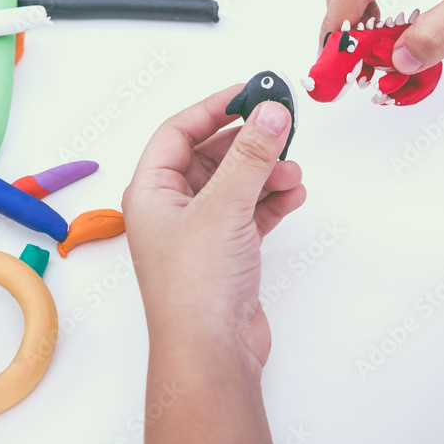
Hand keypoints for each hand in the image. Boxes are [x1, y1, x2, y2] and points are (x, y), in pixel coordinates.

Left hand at [122, 85, 306, 372]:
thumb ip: (251, 155)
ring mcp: (200, 231)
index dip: (214, 107)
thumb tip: (270, 112)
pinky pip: (251, 210)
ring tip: (292, 173)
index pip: (179, 131)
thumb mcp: (224, 206)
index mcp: (151, 191)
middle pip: (212, 155)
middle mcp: (172, 208)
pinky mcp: (227, 251)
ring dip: (266, 172)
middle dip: (249, 142)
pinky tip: (292, 197)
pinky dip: (272, 201)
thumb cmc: (194, 289)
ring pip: (236, 183)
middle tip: (282, 125)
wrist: (210, 352)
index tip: (250, 91)